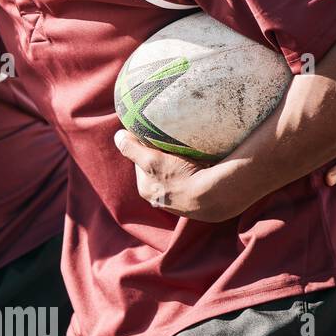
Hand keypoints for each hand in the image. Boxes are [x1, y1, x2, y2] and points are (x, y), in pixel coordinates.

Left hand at [113, 130, 234, 221]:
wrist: (217, 196)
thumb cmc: (180, 177)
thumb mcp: (151, 160)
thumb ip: (132, 149)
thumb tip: (118, 136)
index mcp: (146, 190)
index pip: (141, 161)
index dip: (147, 146)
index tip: (157, 135)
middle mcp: (161, 198)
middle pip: (159, 167)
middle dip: (164, 154)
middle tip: (175, 141)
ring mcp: (181, 200)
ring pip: (176, 172)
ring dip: (182, 161)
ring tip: (191, 150)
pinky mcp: (200, 198)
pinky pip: (193, 177)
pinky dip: (197, 168)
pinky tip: (205, 160)